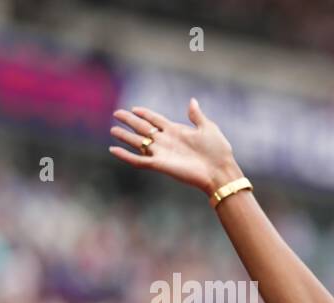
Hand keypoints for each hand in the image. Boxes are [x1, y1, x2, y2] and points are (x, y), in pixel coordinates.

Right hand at [109, 99, 241, 194]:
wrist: (220, 171)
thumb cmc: (218, 151)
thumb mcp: (208, 128)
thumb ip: (197, 116)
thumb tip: (192, 101)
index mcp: (176, 130)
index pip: (155, 120)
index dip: (145, 113)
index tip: (135, 108)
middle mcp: (166, 141)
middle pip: (143, 128)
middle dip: (130, 121)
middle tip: (117, 113)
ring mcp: (161, 153)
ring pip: (138, 143)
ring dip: (125, 136)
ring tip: (113, 130)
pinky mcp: (159, 165)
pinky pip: (138, 160)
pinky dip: (125, 156)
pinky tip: (113, 149)